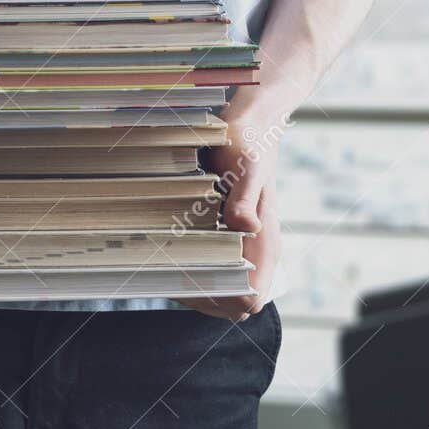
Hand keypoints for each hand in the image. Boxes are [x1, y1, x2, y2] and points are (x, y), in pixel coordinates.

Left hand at [179, 103, 284, 321]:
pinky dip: (191, 267)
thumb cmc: (249, 144)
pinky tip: (170, 248)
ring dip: (191, 283)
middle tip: (167, 272)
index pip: (250, 299)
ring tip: (163, 261)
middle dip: (199, 296)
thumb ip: (244, 199)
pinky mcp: (228, 237)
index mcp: (265, 243)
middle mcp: (255, 251)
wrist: (251, 125)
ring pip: (219, 288)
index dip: (221, 300)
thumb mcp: (246, 167)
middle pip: (231, 304)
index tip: (191, 280)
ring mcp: (242, 246)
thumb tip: (246, 228)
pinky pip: (212, 267)